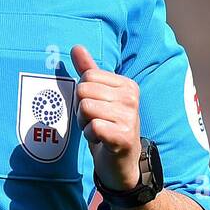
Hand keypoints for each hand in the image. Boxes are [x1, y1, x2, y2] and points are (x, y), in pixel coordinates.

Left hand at [70, 44, 141, 191]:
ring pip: (85, 108)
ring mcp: (130, 117)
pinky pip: (92, 126)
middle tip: (95, 122)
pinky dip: (90, 136)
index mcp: (127, 84)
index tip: (96, 110)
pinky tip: (100, 140)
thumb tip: (76, 47)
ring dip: (85, 124)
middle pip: (83, 91)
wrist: (120, 163)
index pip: (86, 77)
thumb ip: (89, 71)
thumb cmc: (107, 127)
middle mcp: (132, 98)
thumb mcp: (98, 97)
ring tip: (98, 131)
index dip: (82, 96)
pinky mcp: (124, 136)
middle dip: (81, 110)